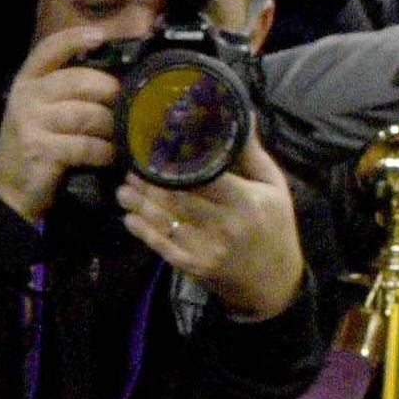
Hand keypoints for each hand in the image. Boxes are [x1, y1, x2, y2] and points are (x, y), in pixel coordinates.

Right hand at [0, 14, 125, 227]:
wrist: (10, 188)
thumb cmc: (36, 143)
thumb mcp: (40, 109)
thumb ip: (65, 89)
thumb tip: (114, 74)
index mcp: (27, 81)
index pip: (50, 49)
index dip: (75, 38)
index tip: (100, 35)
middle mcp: (27, 98)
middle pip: (78, 81)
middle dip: (109, 91)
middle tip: (124, 104)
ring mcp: (31, 124)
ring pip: (87, 115)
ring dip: (110, 126)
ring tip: (120, 135)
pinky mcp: (41, 151)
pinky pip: (85, 146)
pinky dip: (104, 151)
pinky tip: (109, 156)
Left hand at [126, 146, 304, 318]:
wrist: (273, 283)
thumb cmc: (275, 227)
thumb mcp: (273, 187)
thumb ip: (252, 154)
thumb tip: (243, 114)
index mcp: (245, 201)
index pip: (205, 176)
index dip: (178, 162)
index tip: (158, 146)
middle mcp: (223, 225)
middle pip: (178, 197)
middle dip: (151, 181)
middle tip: (132, 166)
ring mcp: (205, 248)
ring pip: (165, 220)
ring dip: (140, 203)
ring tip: (124, 188)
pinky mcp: (193, 265)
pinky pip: (162, 246)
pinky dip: (143, 231)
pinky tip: (129, 217)